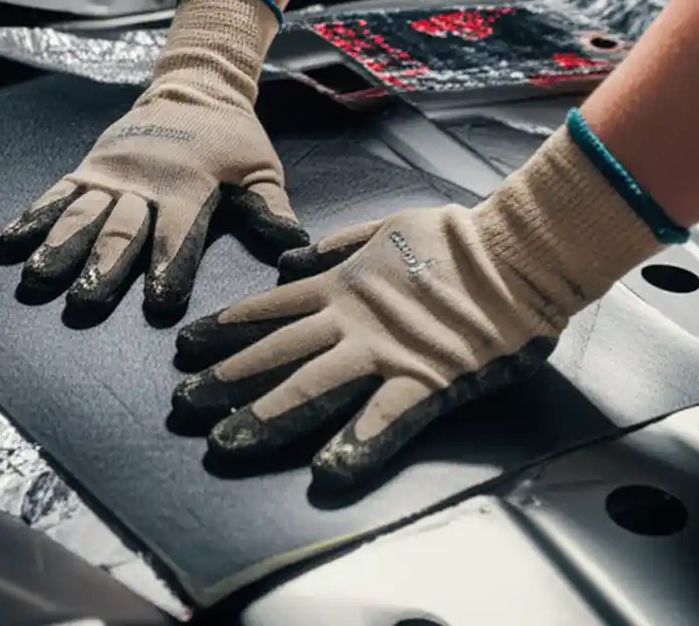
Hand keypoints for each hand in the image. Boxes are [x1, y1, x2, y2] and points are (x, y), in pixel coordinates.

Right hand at [0, 0, 307, 318]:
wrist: (194, 86)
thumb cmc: (231, 139)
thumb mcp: (259, 169)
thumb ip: (270, 210)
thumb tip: (295, 247)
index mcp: (188, 189)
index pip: (178, 235)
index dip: (170, 268)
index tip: (159, 304)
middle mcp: (144, 183)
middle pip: (122, 229)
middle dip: (103, 266)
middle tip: (84, 301)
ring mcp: (111, 174)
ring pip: (83, 214)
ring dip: (61, 247)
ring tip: (38, 278)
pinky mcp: (89, 167)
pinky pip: (58, 193)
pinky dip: (34, 216)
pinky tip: (10, 242)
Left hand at [171, 127, 662, 486]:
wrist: (517, 249)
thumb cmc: (455, 238)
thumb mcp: (383, 228)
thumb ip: (336, 246)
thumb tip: (292, 260)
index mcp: (341, 288)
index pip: (270, 310)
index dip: (226, 328)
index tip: (185, 346)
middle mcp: (350, 322)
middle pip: (276, 353)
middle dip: (226, 379)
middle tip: (180, 404)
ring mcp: (384, 351)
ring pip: (312, 385)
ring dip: (266, 414)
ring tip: (225, 441)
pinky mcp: (426, 377)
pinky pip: (387, 416)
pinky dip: (358, 442)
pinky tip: (327, 471)